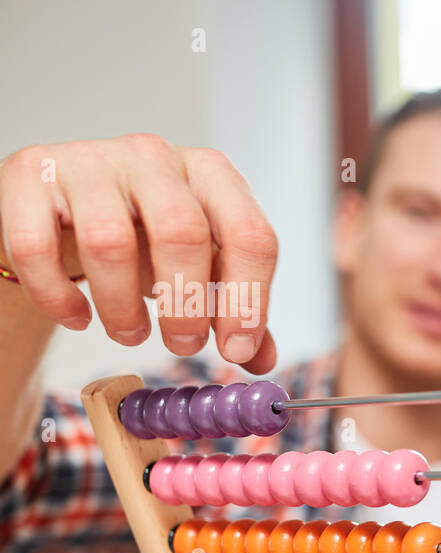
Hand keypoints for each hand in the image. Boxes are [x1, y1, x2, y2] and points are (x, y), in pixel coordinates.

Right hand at [0, 134, 277, 371]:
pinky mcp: (32, 174)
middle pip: (181, 232)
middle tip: (183, 345)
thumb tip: (261, 359)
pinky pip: (38, 246)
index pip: (249, 234)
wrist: (66, 213)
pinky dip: (58, 296)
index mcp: (211, 175)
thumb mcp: (197, 269)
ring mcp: (90, 160)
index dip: (248, 299)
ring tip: (131, 333)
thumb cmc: (144, 240)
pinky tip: (76, 318)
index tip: (236, 349)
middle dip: (186, 305)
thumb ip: (232, 310)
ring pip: (109, 242)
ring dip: (123, 307)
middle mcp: (155, 157)